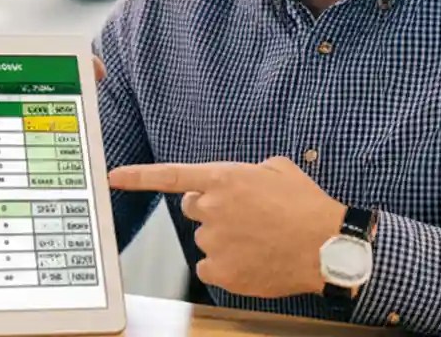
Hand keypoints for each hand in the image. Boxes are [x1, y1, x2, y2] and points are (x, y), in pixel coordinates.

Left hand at [108, 157, 346, 297]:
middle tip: (244, 216)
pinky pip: (210, 267)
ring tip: (259, 239)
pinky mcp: (222, 272)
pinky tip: (251, 259)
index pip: (170, 176)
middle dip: (211, 210)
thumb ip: (247, 171)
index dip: (137, 177)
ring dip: (224, 238)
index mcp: (224, 178)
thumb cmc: (307, 207)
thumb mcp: (278, 169)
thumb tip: (238, 182)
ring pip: (206, 239)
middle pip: (193, 208)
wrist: (327, 247)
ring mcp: (215, 242)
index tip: (113, 178)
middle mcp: (212, 208)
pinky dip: (226, 266)